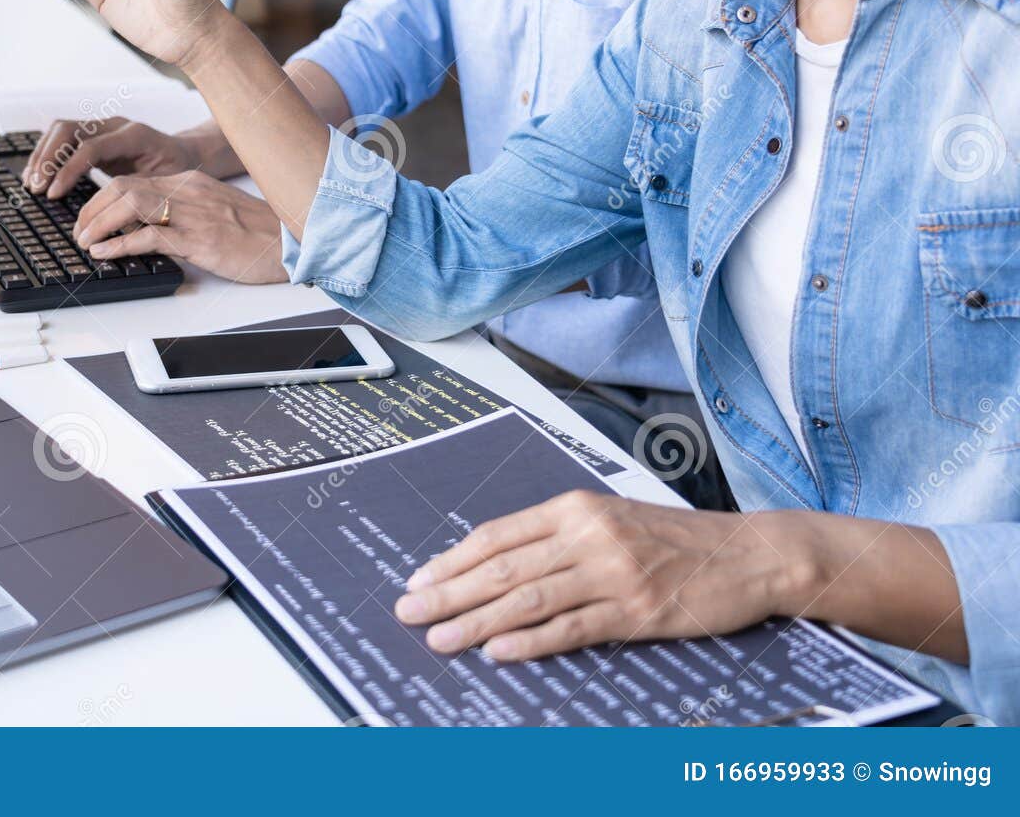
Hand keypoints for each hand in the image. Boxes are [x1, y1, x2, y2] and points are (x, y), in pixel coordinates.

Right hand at [24, 117, 203, 197]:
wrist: (185, 155)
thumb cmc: (177, 173)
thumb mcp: (166, 185)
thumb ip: (140, 197)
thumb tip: (114, 222)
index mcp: (134, 136)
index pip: (91, 147)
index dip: (69, 170)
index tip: (54, 194)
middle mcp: (115, 125)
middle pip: (68, 129)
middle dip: (48, 158)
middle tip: (36, 187)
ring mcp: (103, 127)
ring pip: (61, 130)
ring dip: (42, 155)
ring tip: (31, 183)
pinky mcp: (94, 135)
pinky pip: (63, 138)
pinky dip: (48, 155)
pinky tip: (39, 176)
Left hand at [73, 171, 287, 283]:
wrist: (290, 243)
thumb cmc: (256, 233)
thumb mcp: (215, 211)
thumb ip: (184, 212)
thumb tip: (149, 228)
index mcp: (190, 182)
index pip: (133, 180)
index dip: (102, 198)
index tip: (89, 217)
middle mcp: (186, 191)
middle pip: (123, 186)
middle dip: (92, 208)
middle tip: (79, 230)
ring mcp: (191, 213)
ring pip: (129, 204)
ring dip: (98, 222)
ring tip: (85, 240)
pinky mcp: (198, 238)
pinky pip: (148, 236)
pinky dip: (119, 244)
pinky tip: (104, 253)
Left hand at [394, 492, 793, 659]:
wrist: (749, 554)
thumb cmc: (676, 540)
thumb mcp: (611, 519)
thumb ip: (558, 537)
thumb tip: (495, 564)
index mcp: (575, 508)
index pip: (497, 534)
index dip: (452, 560)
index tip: (418, 580)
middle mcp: (588, 534)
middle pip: (501, 566)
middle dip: (448, 592)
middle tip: (409, 612)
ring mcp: (613, 573)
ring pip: (527, 598)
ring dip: (476, 622)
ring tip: (439, 639)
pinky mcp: (637, 610)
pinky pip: (571, 628)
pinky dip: (529, 642)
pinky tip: (498, 651)